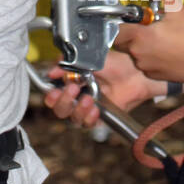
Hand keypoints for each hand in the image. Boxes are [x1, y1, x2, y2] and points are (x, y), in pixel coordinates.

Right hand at [42, 48, 161, 127]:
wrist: (132, 73)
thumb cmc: (112, 64)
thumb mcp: (87, 60)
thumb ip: (67, 65)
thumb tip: (53, 71)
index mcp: (68, 82)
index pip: (52, 94)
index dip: (51, 95)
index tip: (54, 90)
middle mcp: (75, 97)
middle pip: (59, 109)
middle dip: (63, 101)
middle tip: (73, 90)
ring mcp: (86, 108)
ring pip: (72, 118)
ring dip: (78, 109)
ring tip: (89, 98)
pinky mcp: (98, 117)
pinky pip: (88, 124)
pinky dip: (89, 117)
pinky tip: (95, 108)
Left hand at [113, 0, 183, 87]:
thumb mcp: (178, 11)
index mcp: (139, 36)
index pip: (115, 31)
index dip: (120, 25)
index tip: (128, 21)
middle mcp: (137, 53)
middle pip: (122, 43)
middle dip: (128, 35)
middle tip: (143, 29)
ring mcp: (144, 66)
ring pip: (133, 54)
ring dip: (139, 47)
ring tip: (156, 40)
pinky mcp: (151, 75)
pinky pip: (143, 64)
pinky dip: (148, 58)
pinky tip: (162, 52)